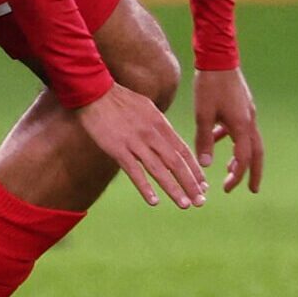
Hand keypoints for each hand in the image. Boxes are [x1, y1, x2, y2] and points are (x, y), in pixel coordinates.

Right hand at [74, 83, 206, 208]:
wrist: (94, 91)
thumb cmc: (118, 99)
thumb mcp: (146, 107)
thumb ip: (158, 124)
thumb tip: (168, 137)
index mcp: (160, 123)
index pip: (183, 150)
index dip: (195, 169)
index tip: (203, 184)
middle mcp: (151, 134)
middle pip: (176, 162)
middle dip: (190, 183)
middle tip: (201, 200)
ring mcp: (135, 141)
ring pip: (159, 169)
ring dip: (174, 189)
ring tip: (185, 204)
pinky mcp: (118, 148)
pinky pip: (134, 171)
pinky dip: (145, 187)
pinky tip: (154, 201)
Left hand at [192, 69, 264, 193]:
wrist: (218, 57)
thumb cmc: (209, 85)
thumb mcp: (203, 115)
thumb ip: (204, 140)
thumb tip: (206, 165)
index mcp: (242, 126)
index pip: (243, 159)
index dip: (237, 176)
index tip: (228, 188)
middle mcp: (249, 120)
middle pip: (256, 153)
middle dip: (253, 172)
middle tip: (251, 189)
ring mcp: (248, 111)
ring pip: (249, 140)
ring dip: (241, 156)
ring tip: (229, 169)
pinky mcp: (242, 104)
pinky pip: (240, 127)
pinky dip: (231, 137)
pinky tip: (217, 136)